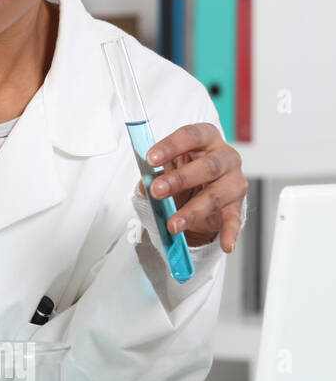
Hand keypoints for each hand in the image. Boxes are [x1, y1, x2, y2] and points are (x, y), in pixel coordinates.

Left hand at [139, 122, 246, 252]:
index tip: (150, 158)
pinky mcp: (236, 204)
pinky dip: (229, 232)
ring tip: (173, 224)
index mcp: (207, 138)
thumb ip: (156, 171)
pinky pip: (233, 219)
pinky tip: (226, 245)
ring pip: (215, 195)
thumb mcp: (168, 165)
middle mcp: (225, 157)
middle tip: (157, 190)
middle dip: (180, 179)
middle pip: (208, 166)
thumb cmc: (185, 168)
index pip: (191, 136)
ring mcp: (234, 181)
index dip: (171, 146)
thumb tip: (144, 185)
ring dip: (193, 211)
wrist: (203, 186)